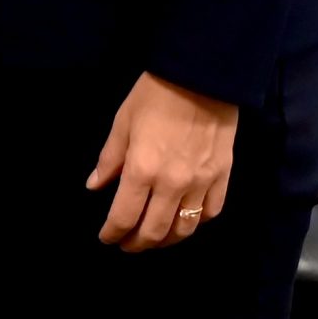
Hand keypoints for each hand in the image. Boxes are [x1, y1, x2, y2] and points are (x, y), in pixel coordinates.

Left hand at [86, 72, 236, 252]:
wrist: (202, 75)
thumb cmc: (155, 95)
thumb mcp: (123, 122)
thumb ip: (110, 159)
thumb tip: (94, 186)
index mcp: (142, 170)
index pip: (124, 217)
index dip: (112, 233)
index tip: (107, 237)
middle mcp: (172, 184)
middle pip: (153, 232)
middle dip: (136, 243)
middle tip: (127, 243)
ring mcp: (200, 183)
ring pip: (183, 230)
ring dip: (165, 241)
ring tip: (154, 237)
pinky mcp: (222, 177)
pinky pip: (210, 213)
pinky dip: (196, 223)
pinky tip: (185, 220)